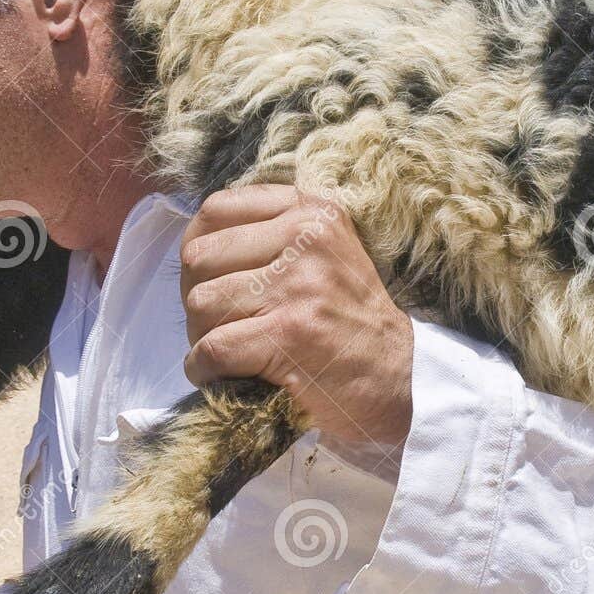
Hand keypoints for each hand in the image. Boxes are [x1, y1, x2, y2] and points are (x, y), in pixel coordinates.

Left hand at [181, 182, 413, 448]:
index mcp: (313, 213)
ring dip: (201, 337)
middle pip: (199, 258)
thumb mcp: (325, 257)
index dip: (198, 251)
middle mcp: (307, 238)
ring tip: (228, 353)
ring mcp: (298, 286)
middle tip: (219, 326)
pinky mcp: (289, 335)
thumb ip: (272, 237)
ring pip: (201, 303)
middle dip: (196, 298)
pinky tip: (222, 378)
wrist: (400, 383)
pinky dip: (205, 370)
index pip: (216, 210)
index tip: (211, 281)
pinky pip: (212, 348)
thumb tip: (193, 244)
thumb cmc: (352, 325)